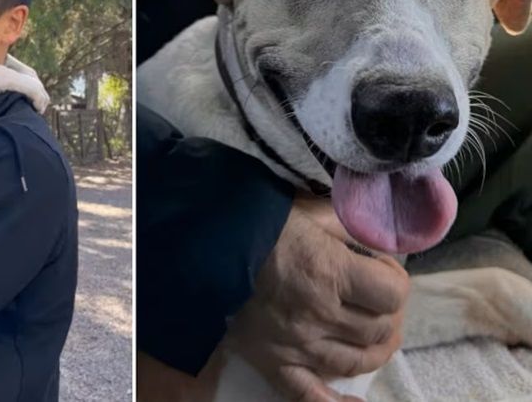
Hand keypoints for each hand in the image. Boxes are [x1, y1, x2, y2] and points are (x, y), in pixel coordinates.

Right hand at [230, 197, 408, 400]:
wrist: (202, 242)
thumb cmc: (258, 222)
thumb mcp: (309, 212)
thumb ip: (350, 227)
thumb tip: (382, 244)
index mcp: (329, 273)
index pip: (393, 293)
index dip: (395, 279)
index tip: (381, 267)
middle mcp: (317, 314)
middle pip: (379, 329)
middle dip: (387, 312)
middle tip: (376, 297)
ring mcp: (294, 345)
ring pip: (357, 362)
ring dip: (375, 349)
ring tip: (373, 334)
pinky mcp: (271, 361)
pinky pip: (307, 396)